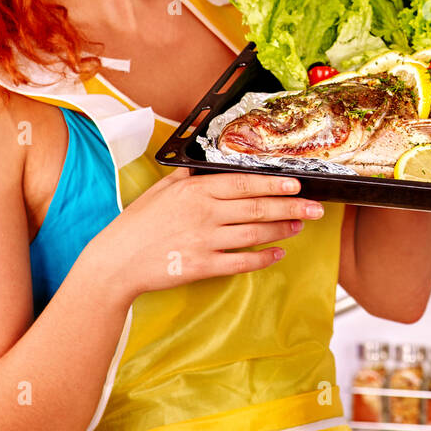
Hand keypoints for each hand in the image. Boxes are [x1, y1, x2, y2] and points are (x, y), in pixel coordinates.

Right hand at [87, 168, 318, 304]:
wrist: (115, 262)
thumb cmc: (136, 224)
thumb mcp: (160, 190)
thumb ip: (186, 176)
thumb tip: (202, 164)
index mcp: (196, 190)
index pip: (245, 183)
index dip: (274, 182)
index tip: (297, 183)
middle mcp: (205, 213)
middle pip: (258, 207)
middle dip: (292, 206)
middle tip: (315, 207)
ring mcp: (205, 240)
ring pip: (255, 233)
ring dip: (283, 229)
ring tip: (300, 225)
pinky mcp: (202, 266)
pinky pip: (242, 261)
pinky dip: (264, 258)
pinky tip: (278, 253)